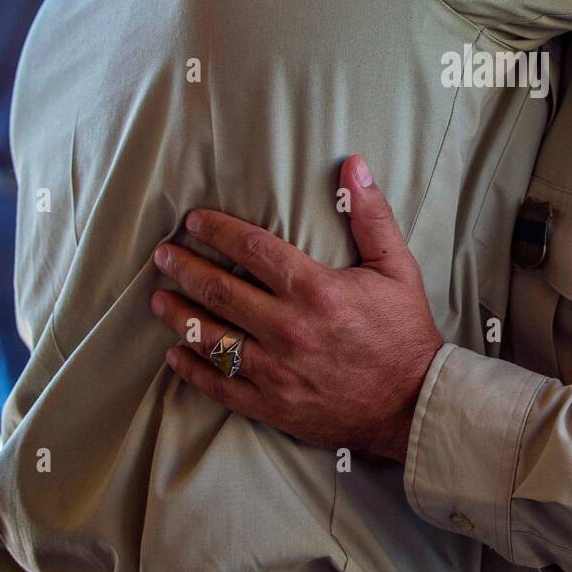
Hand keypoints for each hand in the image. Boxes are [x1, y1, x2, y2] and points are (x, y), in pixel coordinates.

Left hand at [150, 155, 443, 461]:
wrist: (413, 404)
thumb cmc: (404, 332)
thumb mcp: (397, 267)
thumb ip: (371, 215)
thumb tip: (354, 165)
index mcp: (316, 291)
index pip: (253, 250)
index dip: (219, 232)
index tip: (195, 222)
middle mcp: (288, 329)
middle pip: (221, 292)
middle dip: (186, 269)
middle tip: (163, 256)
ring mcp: (277, 371)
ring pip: (212, 339)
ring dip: (180, 316)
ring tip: (158, 299)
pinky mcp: (273, 406)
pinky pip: (221, 386)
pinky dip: (193, 369)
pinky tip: (176, 353)